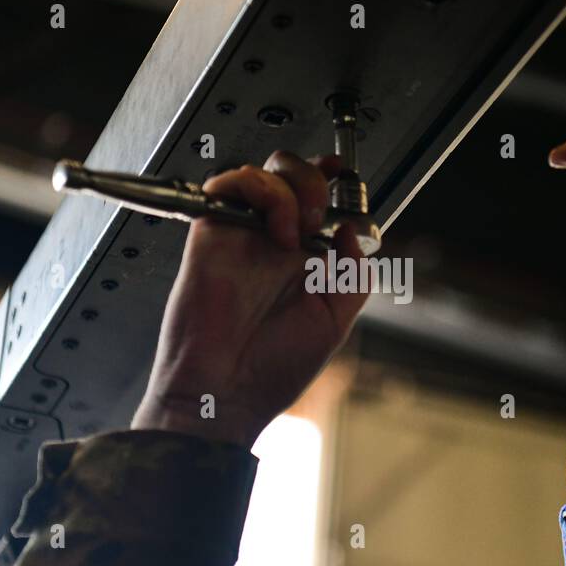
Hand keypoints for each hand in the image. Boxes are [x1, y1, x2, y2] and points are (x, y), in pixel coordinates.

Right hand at [132, 151, 367, 447]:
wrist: (225, 392)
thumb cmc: (272, 370)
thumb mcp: (335, 321)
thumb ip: (353, 273)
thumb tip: (353, 229)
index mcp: (303, 259)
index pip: (317, 200)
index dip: (332, 179)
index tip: (347, 175)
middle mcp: (272, 243)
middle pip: (290, 174)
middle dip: (314, 179)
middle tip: (319, 216)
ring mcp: (241, 236)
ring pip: (262, 173)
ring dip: (290, 188)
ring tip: (298, 229)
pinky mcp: (211, 235)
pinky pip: (225, 185)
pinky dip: (256, 188)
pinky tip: (275, 231)